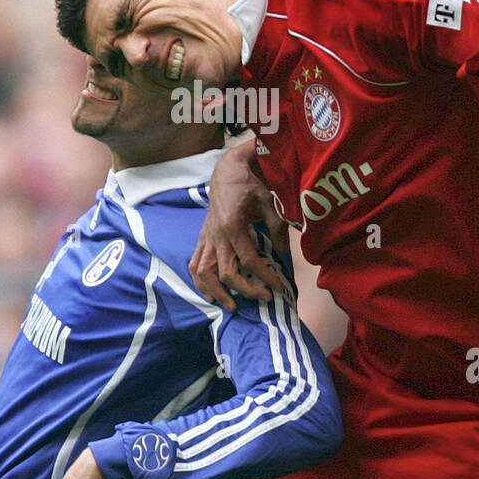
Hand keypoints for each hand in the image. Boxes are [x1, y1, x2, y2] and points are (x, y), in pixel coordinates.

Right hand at [190, 142, 292, 311]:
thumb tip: (284, 252)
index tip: (279, 287)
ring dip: (216, 292)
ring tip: (231, 306)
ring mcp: (207, 237)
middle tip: (264, 298)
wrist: (227, 172)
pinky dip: (200, 282)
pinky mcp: (202, 237)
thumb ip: (277, 228)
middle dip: (245, 290)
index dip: (265, 277)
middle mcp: (216, 235)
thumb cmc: (250, 186)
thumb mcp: (269, 203)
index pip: (249, 261)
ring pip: (204, 272)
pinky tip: (209, 294)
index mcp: (233, 226)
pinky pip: (195, 263)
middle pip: (227, 272)